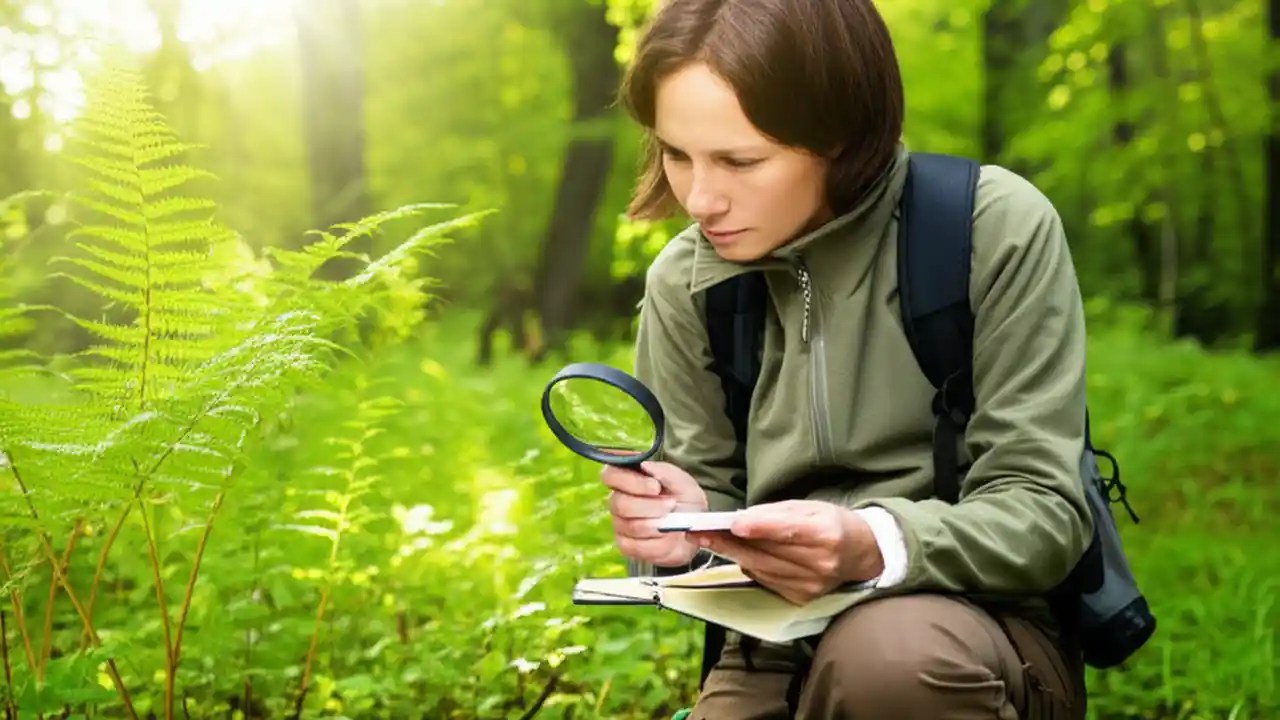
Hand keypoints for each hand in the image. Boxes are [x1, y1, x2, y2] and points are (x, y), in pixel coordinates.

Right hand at [600, 461, 707, 567]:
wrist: (694, 529)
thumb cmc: (684, 500)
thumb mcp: (682, 481)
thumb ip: (664, 472)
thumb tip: (645, 465)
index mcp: (626, 479)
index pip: (609, 475)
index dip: (630, 481)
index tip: (655, 486)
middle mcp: (617, 501)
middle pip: (620, 504)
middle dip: (650, 506)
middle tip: (671, 504)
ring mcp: (620, 525)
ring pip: (631, 526)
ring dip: (657, 524)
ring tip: (674, 520)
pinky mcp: (626, 546)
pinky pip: (637, 547)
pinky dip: (658, 542)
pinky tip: (668, 536)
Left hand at [696, 500, 883, 603]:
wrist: (859, 554)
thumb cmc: (831, 523)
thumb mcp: (810, 507)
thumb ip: (776, 513)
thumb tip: (741, 520)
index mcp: (827, 534)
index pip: (787, 531)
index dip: (759, 527)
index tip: (732, 523)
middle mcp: (820, 564)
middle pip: (767, 553)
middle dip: (730, 542)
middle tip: (699, 532)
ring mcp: (810, 585)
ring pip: (760, 569)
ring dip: (732, 554)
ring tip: (709, 539)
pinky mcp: (800, 598)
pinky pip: (764, 580)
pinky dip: (750, 566)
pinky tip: (740, 554)